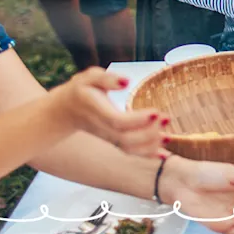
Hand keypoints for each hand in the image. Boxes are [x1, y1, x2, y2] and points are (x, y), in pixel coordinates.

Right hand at [49, 68, 167, 156]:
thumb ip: (107, 79)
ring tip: (168, 135)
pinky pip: (131, 153)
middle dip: (149, 133)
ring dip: (150, 146)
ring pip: (129, 150)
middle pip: (126, 139)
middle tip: (166, 118)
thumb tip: (126, 81)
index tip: (156, 112)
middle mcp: (104, 129)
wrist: (65, 112)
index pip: (118, 122)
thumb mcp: (89, 77)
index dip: (137, 120)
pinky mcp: (115, 142)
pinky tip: (164, 154)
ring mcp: (109, 138)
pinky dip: (148, 155)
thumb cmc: (80, 90)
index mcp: (98, 112)